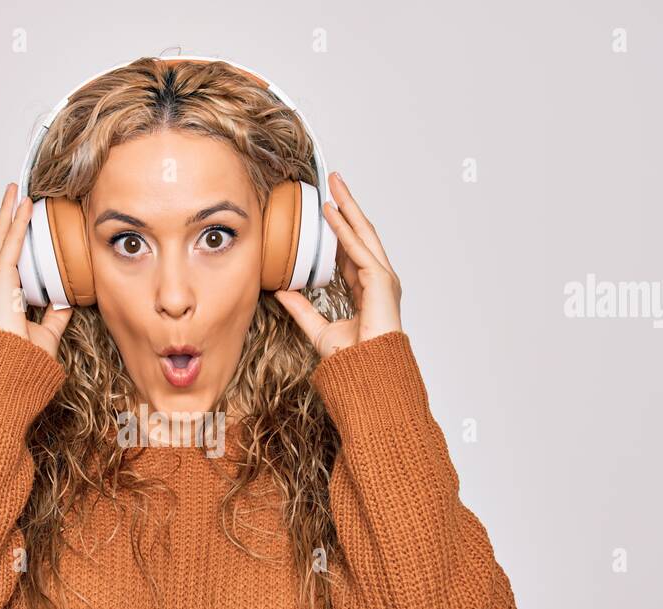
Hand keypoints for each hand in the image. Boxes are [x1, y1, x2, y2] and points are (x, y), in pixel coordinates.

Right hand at [0, 182, 73, 359]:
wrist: (12, 367)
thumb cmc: (23, 358)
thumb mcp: (47, 332)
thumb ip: (55, 316)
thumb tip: (68, 302)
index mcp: (0, 299)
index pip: (7, 262)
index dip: (14, 240)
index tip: (23, 222)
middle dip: (6, 218)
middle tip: (14, 195)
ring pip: (0, 237)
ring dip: (9, 212)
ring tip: (15, 191)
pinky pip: (12, 243)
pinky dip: (19, 222)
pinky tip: (25, 206)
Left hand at [273, 171, 402, 358]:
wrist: (366, 373)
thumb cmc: (351, 358)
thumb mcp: (317, 328)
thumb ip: (301, 308)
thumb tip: (281, 292)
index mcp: (366, 288)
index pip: (350, 250)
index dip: (338, 229)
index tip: (325, 210)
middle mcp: (377, 279)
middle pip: (361, 234)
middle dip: (348, 206)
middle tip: (334, 182)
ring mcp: (382, 278)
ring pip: (363, 233)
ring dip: (348, 207)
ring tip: (334, 185)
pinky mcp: (380, 280)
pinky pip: (358, 248)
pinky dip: (344, 229)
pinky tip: (332, 212)